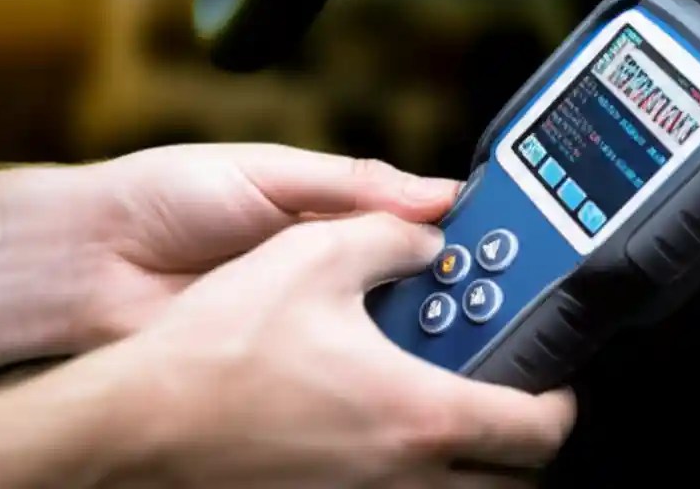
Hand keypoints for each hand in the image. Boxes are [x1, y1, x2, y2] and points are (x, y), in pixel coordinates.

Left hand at [5, 144, 459, 349]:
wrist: (87, 261)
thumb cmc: (164, 195)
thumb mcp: (267, 171)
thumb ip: (351, 183)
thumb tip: (434, 193)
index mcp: (323, 215)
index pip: (410, 228)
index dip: (456, 241)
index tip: (507, 256)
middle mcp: (317, 270)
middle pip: (404, 290)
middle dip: (448, 300)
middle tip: (496, 315)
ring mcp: (296, 323)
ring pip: (377, 338)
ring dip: (414, 343)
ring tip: (460, 350)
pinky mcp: (274, 366)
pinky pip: (333, 372)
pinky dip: (367, 377)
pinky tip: (399, 382)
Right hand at [31, 212, 576, 488]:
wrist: (140, 422)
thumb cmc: (220, 347)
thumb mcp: (312, 255)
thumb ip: (390, 236)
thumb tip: (425, 238)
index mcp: (419, 414)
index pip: (539, 430)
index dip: (560, 401)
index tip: (550, 380)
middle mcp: (403, 478)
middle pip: (512, 485)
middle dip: (521, 442)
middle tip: (503, 398)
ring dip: (465, 461)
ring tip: (435, 407)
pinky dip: (406, 474)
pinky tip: (368, 427)